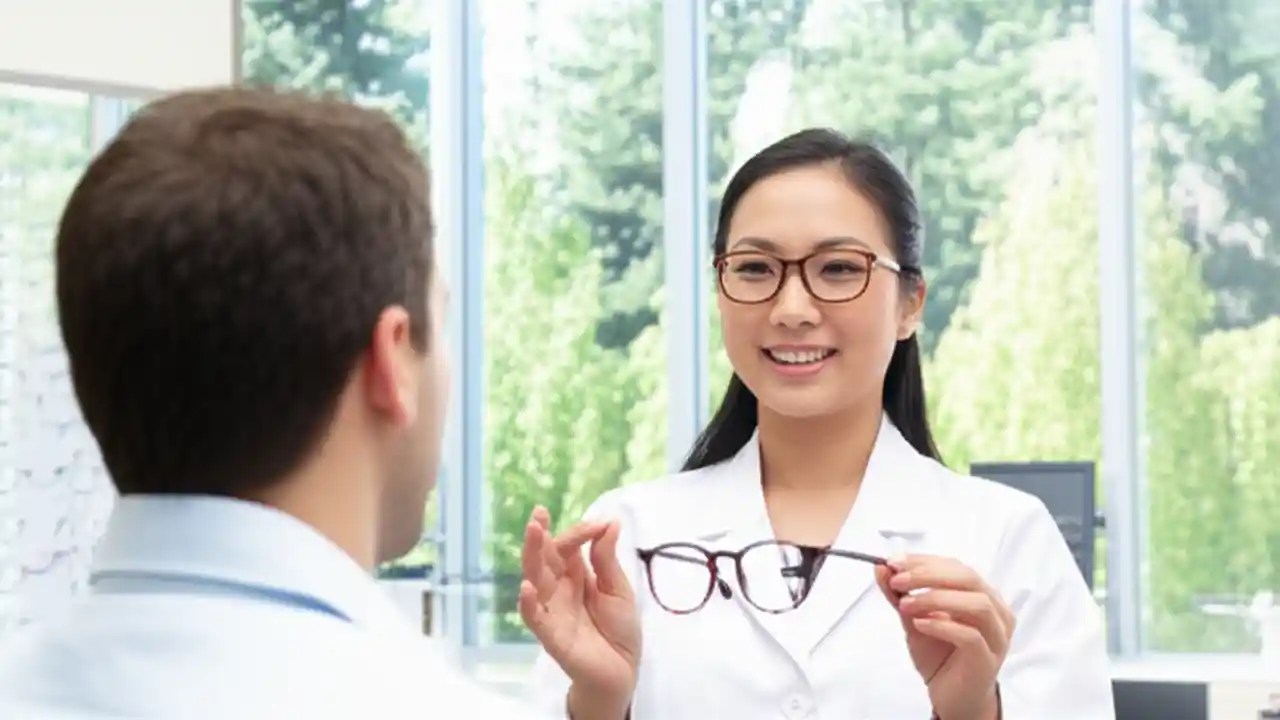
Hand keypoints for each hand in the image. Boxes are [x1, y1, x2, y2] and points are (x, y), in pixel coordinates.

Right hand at [518, 506, 640, 705]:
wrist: (623, 669)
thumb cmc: (619, 629)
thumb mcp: (618, 589)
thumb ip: (607, 559)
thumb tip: (609, 522)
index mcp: (576, 575)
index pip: (569, 547)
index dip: (580, 533)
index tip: (599, 524)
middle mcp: (559, 589)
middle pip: (544, 559)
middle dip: (541, 536)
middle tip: (539, 514)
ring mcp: (552, 610)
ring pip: (535, 580)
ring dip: (532, 557)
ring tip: (534, 533)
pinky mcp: (551, 635)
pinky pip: (534, 618)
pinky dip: (528, 603)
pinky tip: (526, 586)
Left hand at [875, 555, 1011, 719]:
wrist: (951, 696)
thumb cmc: (939, 655)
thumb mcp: (913, 618)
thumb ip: (900, 593)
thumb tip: (881, 566)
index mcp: (982, 594)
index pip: (956, 566)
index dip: (924, 561)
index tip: (894, 562)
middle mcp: (996, 611)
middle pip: (969, 579)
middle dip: (929, 575)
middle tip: (898, 580)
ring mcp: (997, 636)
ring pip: (977, 604)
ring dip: (936, 598)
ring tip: (906, 604)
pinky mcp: (988, 659)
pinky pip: (971, 636)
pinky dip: (943, 625)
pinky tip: (920, 624)